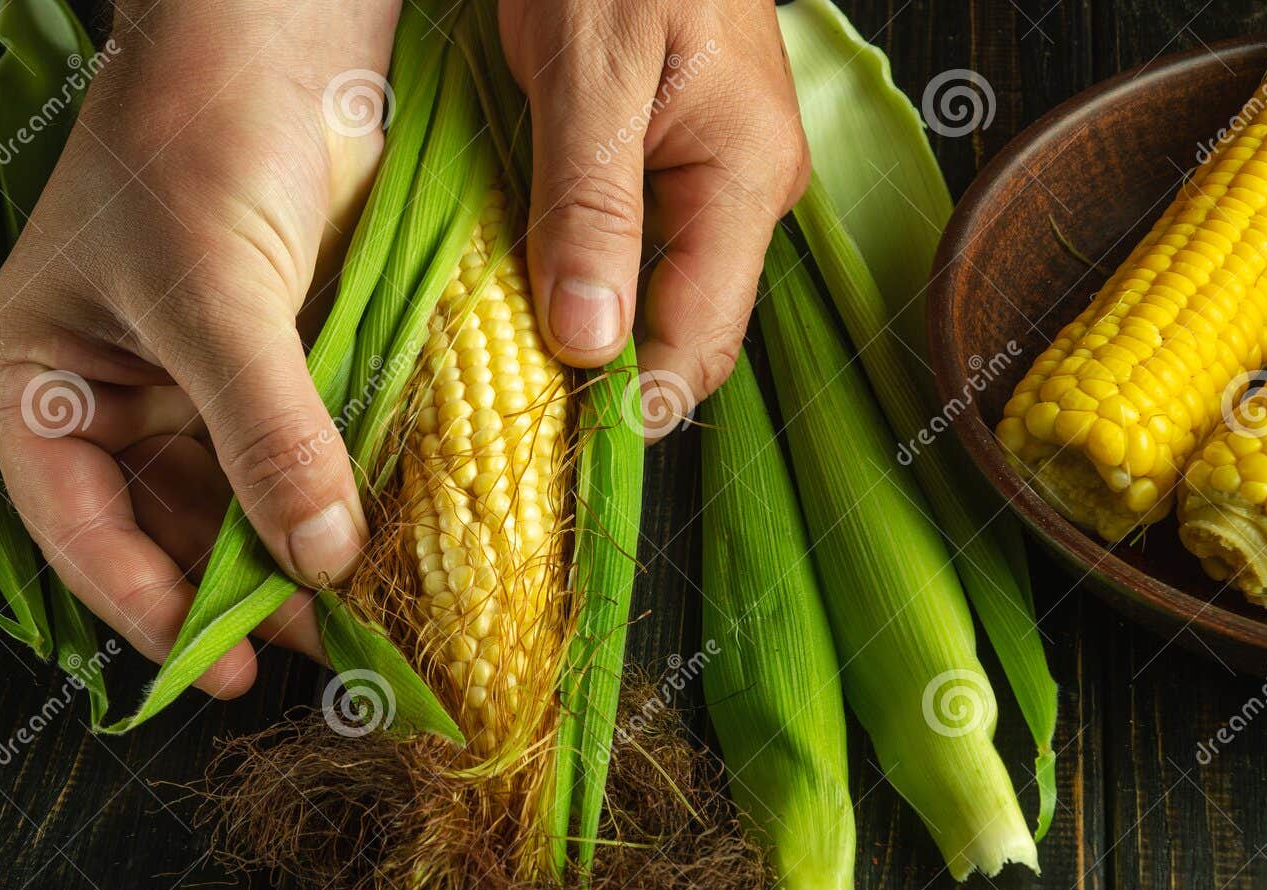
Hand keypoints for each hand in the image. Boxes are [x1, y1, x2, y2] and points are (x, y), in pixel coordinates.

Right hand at [0, 0, 400, 695]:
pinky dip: (338, 498)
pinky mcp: (277, 366)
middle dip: (242, 591)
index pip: (79, 528)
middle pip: (171, 529)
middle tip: (323, 649)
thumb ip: (264, 430)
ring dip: (300, 554)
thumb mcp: (213, 297)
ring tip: (364, 614)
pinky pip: (300, 454)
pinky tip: (384, 542)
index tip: (222, 668)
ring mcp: (197, 385)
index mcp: (39, 381)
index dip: (148, 608)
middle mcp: (114, 396)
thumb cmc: (197, 137)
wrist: (280, 30)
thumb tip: (317, 558)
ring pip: (242, 502)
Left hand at [499, 0, 808, 430]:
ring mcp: (716, 176)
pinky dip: (589, 285)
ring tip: (521, 376)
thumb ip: (590, 207)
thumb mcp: (587, 70)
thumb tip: (591, 344)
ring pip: (660, 295)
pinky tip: (536, 302)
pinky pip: (641, 250)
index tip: (557, 442)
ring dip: (598, 338)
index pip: (700, 338)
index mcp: (743, 175)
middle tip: (524, 423)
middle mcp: (745, 190)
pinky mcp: (676, 159)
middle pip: (686, 329)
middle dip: (614, 381)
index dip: (637, 404)